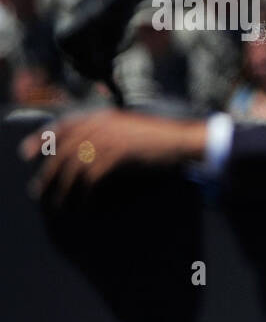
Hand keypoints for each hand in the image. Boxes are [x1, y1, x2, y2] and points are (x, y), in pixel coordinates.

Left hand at [20, 111, 207, 206]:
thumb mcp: (129, 130)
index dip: (42, 139)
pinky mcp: (117, 155)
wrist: (182, 142)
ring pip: (73, 165)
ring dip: (62, 188)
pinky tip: (83, 205)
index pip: (62, 126)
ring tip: (57, 203)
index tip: (27, 154)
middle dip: (48, 172)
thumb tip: (87, 153)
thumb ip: (109, 134)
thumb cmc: (161, 140)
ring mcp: (109, 138)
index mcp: (102, 116)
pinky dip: (84, 194)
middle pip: (63, 149)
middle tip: (39, 190)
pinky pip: (91, 177)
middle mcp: (101, 125)